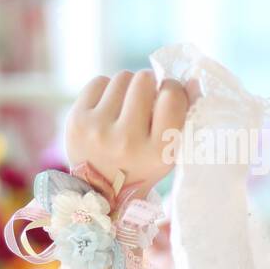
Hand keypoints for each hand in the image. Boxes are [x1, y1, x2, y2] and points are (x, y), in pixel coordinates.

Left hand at [65, 70, 196, 194]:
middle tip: (146, 99)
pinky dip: (106, 90)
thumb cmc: (141, 165)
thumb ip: (183, 116)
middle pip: (144, 79)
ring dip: (128, 87)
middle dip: (149, 84)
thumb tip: (192, 81)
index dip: (172, 89)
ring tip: (125, 107)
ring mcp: (98, 130)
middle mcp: (126, 141)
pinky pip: (98, 82)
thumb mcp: (169, 151)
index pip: (171, 97)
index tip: (168, 96)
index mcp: (157, 152)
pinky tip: (107, 109)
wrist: (98, 191)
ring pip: (122, 77)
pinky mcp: (76, 120)